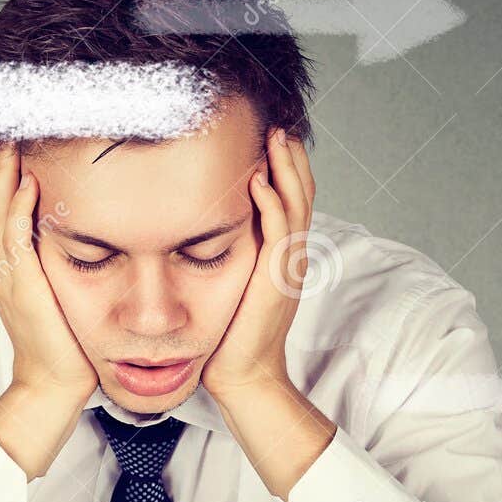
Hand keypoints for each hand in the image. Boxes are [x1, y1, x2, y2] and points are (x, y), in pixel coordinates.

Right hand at [0, 144, 97, 401]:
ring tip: (13, 137)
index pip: (2, 203)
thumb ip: (61, 261)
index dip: (6, 168)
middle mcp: (4, 263)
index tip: (17, 135)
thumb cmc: (65, 342)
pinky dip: (19, 210)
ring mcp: (9, 274)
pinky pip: (15, 241)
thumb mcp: (60, 290)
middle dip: (0, 159)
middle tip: (10, 121)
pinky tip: (30, 184)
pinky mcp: (22, 288)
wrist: (52, 385)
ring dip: (5, 172)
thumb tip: (84, 232)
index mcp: (11, 261)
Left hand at [200, 126, 315, 399]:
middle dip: (291, 156)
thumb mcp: (230, 284)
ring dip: (286, 168)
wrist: (243, 377)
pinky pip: (280, 233)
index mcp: (282, 255)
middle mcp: (291, 256)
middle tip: (277, 124)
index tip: (269, 136)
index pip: (291, 199)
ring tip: (274, 137)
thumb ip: (226, 254)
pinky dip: (272, 203)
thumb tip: (199, 227)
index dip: (285, 167)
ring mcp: (288, 267)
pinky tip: (258, 180)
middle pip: (301, 193)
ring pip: (297, 205)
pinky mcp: (276, 280)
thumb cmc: (229, 336)